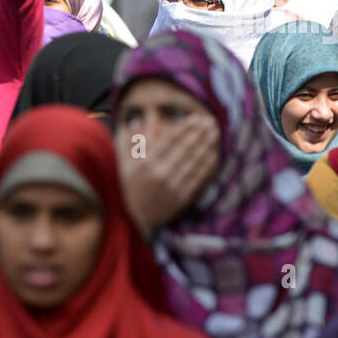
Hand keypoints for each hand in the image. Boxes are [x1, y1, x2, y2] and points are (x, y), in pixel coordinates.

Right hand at [117, 114, 220, 234]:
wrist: (133, 220)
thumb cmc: (128, 188)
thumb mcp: (122, 164)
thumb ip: (129, 141)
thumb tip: (137, 120)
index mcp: (145, 162)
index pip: (169, 139)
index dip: (184, 126)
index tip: (195, 117)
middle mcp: (160, 173)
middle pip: (185, 147)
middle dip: (199, 132)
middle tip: (210, 121)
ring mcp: (172, 186)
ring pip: (194, 161)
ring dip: (207, 145)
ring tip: (215, 132)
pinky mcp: (182, 197)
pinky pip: (198, 177)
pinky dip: (207, 165)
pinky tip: (213, 154)